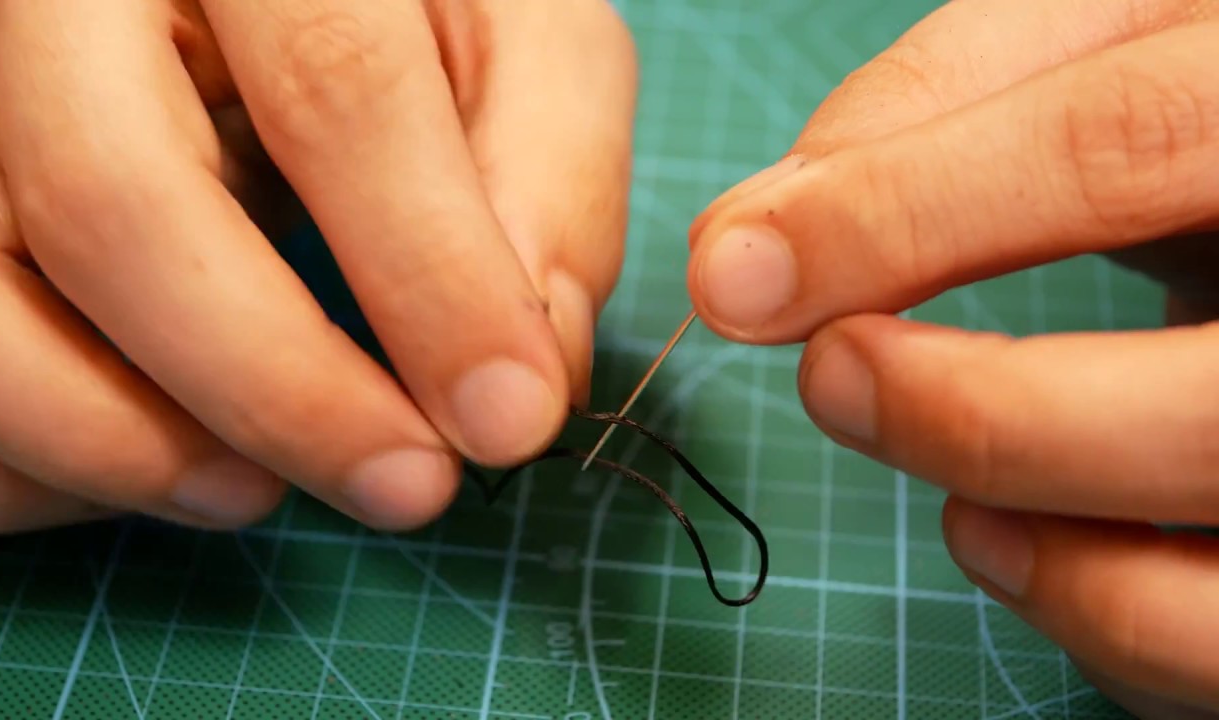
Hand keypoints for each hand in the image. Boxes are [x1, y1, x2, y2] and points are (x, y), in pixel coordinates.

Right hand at [0, 0, 634, 533]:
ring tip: (260, 493)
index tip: (505, 419)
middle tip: (407, 488)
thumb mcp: (528, 52)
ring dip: (118, 444)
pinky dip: (25, 468)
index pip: (331, 87)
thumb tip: (512, 386)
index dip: (424, 273)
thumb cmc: (416, 17)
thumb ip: (549, 184)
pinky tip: (163, 468)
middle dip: (269, 385)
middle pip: (110, 197)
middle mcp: (72, 4)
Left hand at [685, 1, 1218, 716]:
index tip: (734, 274)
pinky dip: (1089, 615)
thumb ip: (938, 103)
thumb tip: (753, 236)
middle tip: (829, 377)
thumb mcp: (1100, 46)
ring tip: (937, 482)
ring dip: (1036, 544)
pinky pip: (1209, 641)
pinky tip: (999, 534)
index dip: (904, 216)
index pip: (1113, 149)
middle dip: (973, 415)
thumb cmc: (1188, 112)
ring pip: (1214, 584)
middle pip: (1197, 415)